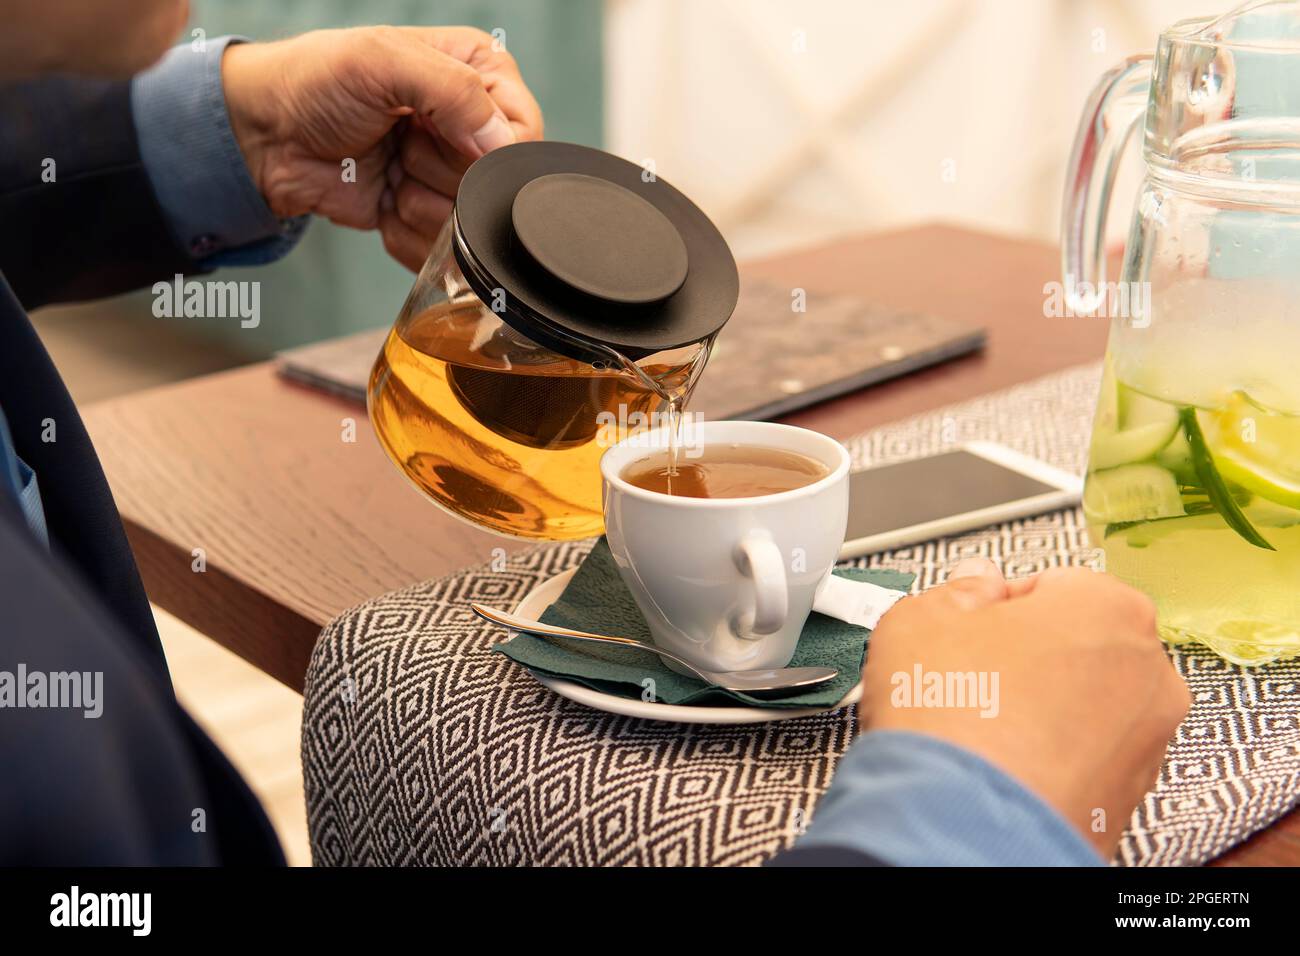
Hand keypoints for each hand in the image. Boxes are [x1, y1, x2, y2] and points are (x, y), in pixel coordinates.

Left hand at [221, 26, 543, 269]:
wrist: (265, 136)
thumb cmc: (315, 82)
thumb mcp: (383, 61)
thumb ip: (452, 92)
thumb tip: (500, 143)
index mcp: (480, 74)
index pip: (524, 133)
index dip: (486, 148)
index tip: (434, 132)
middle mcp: (473, 127)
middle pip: (495, 186)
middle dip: (439, 171)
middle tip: (399, 142)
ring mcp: (450, 176)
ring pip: (467, 224)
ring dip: (417, 202)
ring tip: (387, 167)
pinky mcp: (428, 217)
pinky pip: (439, 250)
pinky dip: (403, 232)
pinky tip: (381, 198)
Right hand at [860, 559, 1188, 858]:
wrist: (965, 825)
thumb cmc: (954, 720)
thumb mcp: (924, 618)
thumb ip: (959, 590)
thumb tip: (976, 587)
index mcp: (1107, 605)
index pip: (1050, 585)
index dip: (999, 608)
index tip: (972, 629)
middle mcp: (1148, 670)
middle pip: (1078, 644)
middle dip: (1030, 658)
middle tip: (974, 676)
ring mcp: (1148, 740)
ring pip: (1088, 705)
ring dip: (1044, 710)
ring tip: (984, 727)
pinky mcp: (1132, 797)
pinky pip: (1089, 759)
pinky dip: (1054, 759)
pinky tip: (1005, 764)